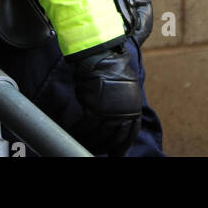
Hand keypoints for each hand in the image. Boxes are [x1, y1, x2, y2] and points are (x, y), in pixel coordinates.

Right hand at [67, 41, 141, 156]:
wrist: (102, 56)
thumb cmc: (113, 68)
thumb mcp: (128, 89)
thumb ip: (124, 107)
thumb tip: (118, 123)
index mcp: (133, 109)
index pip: (129, 136)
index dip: (121, 146)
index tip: (115, 152)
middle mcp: (123, 114)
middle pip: (113, 139)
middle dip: (104, 146)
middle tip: (96, 148)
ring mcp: (109, 113)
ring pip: (98, 136)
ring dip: (90, 141)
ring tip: (83, 142)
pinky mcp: (94, 110)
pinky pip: (85, 127)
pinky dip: (79, 131)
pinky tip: (74, 132)